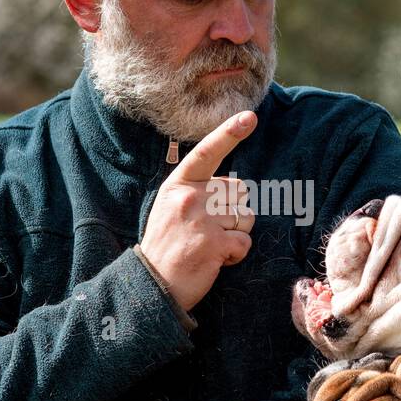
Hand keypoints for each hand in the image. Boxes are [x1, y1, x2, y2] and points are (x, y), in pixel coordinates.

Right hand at [139, 110, 257, 312]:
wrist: (152, 283)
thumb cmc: (167, 244)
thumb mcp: (172, 207)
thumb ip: (198, 191)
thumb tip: (236, 185)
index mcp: (178, 184)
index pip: (207, 153)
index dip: (229, 133)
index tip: (248, 117)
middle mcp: (189, 196)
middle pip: (239, 191)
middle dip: (234, 212)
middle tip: (210, 231)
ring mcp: (202, 219)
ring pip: (246, 217)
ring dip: (236, 234)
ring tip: (210, 245)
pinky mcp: (214, 243)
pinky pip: (244, 242)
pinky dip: (235, 254)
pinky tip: (215, 259)